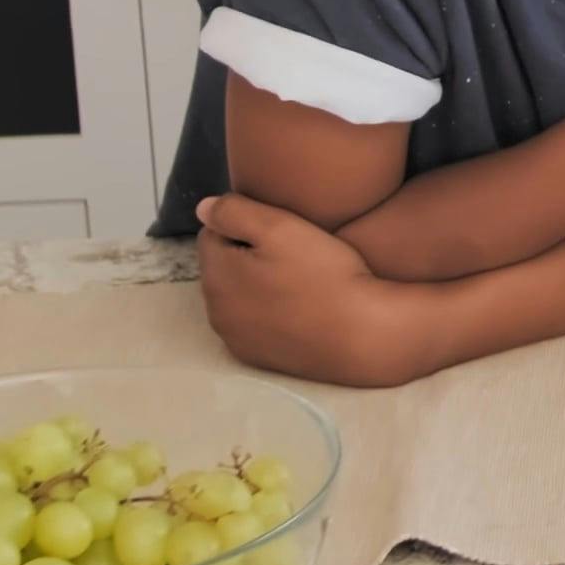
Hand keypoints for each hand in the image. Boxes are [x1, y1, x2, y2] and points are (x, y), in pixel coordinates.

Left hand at [195, 191, 423, 385]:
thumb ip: (233, 211)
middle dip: (245, 254)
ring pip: (236, 295)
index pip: (212, 232)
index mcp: (216, 275)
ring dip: (254, 283)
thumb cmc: (324, 274)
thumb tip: (203, 208)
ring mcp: (235, 338)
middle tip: (291, 250)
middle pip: (222, 265)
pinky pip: (251, 323)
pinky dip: (265, 312)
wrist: (362, 333)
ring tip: (296, 277)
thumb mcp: (281, 227)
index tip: (281, 230)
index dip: (246, 223)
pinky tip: (296, 307)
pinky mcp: (255, 356)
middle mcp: (215, 311)